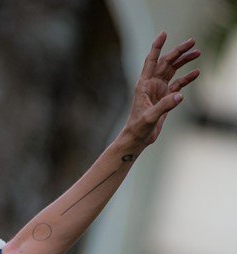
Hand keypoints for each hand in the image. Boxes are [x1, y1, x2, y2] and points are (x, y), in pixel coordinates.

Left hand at [122, 32, 200, 147]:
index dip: (157, 47)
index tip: (164, 34)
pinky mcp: (165, 99)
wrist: (137, 139)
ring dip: (184, 62)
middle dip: (178, 51)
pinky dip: (187, 78)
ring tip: (197, 53)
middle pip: (166, 63)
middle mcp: (151, 85)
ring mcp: (158, 91)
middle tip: (193, 41)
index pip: (150, 61)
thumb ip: (165, 106)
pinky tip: (196, 73)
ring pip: (172, 71)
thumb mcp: (150, 116)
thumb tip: (181, 95)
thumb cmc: (138, 127)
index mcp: (144, 85)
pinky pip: (178, 85)